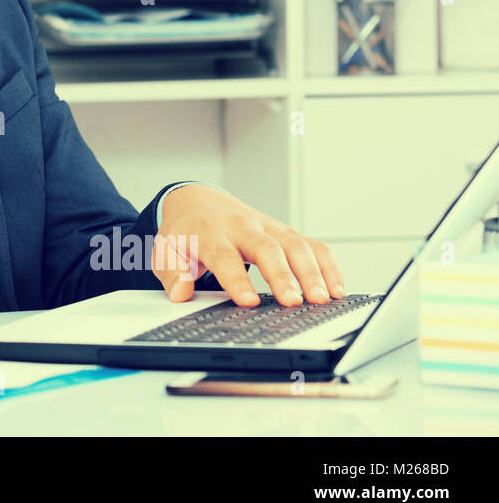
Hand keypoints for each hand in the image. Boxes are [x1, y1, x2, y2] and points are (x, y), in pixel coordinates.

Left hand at [152, 184, 344, 307]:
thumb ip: (171, 272)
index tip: (248, 302)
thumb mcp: (166, 250)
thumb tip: (180, 293)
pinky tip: (338, 289)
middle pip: (266, 248)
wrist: (197, 200)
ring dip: (312, 272)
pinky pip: (312, 245)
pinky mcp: (285, 231)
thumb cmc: (185, 232)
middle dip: (282, 275)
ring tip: (324, 299)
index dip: (236, 279)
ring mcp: (267, 226)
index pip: (224, 256)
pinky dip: (328, 265)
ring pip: (295, 244)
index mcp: (209, 232)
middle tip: (294, 302)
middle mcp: (241, 226)